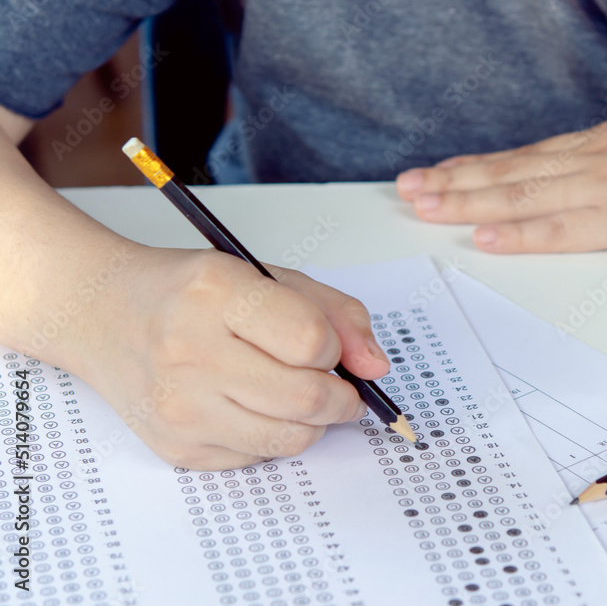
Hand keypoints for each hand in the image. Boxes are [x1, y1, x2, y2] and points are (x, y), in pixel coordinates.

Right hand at [74, 246, 388, 469]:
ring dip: (315, 422)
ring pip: (290, 438)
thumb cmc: (190, 292)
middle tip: (341, 388)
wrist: (101, 314)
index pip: (310, 340)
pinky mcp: (176, 447)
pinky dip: (273, 437)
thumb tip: (377, 367)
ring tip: (301, 396)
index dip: (335, 348)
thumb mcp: (268, 277)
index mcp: (218, 293)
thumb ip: (336, 314)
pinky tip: (252, 407)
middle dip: (342, 397)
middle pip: (307, 398)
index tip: (330, 348)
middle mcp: (190, 351)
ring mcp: (179, 406)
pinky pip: (258, 458)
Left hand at [395, 105, 606, 252]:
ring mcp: (606, 191)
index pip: (526, 157)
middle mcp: (593, 162)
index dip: (478, 167)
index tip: (441, 172)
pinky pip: (563, 231)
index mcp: (604, 145)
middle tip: (406, 187)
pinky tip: (487, 238)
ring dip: (469, 203)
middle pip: (510, 172)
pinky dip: (521, 235)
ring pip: (524, 196)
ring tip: (423, 206)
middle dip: (454, 182)